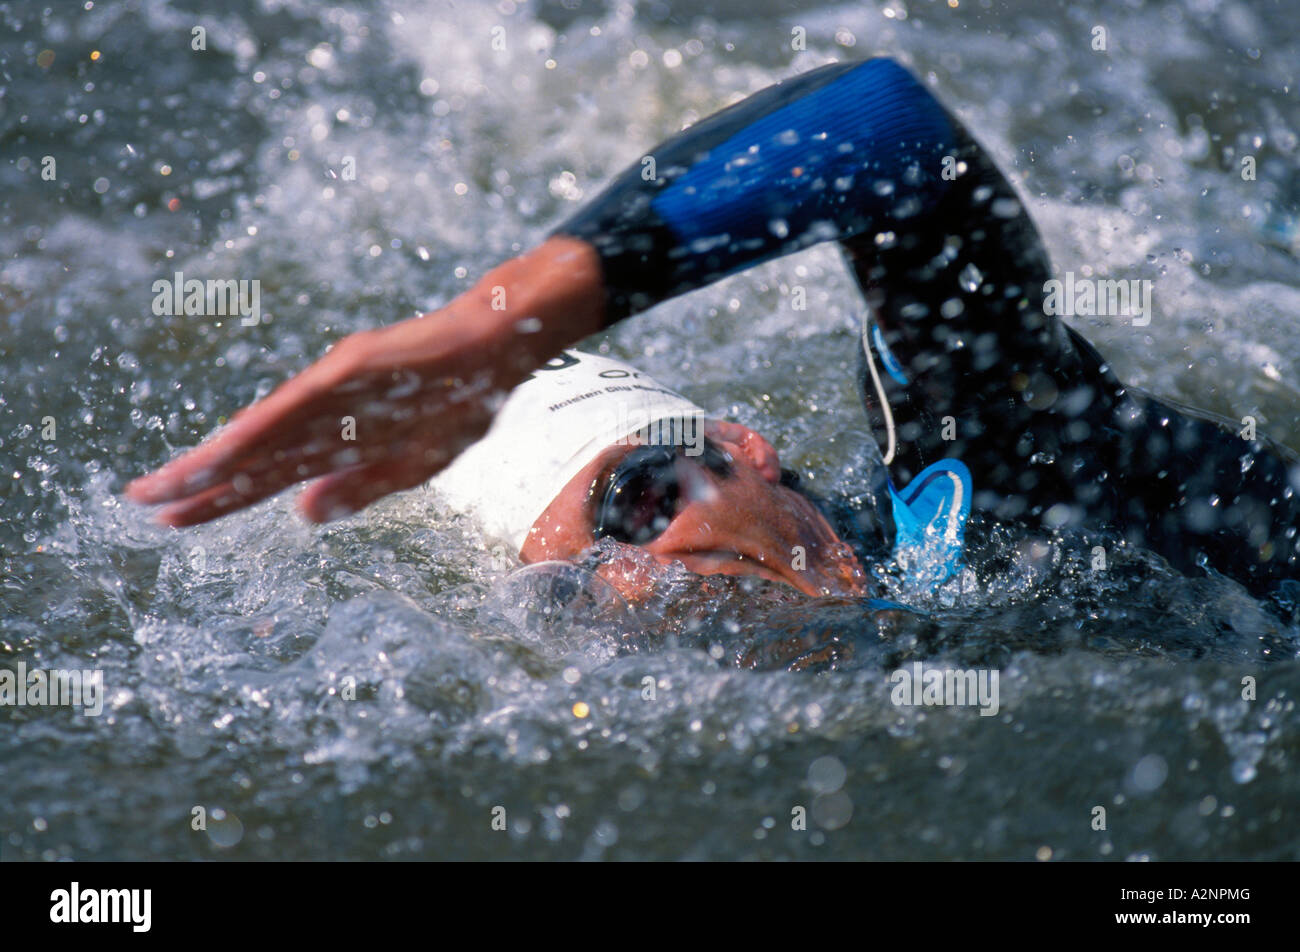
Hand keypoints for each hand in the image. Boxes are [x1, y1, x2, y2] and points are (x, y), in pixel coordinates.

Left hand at [125, 237, 605, 525]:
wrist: (497, 345)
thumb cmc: (462, 402)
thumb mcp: (415, 463)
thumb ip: (360, 488)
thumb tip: (304, 514)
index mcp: (341, 442)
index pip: (268, 476)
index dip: (221, 498)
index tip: (173, 519)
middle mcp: (327, 418)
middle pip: (253, 460)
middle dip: (199, 486)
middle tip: (141, 503)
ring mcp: (335, 392)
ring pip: (264, 437)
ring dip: (212, 464)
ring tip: (161, 485)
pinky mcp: (350, 370)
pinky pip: (296, 410)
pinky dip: (259, 433)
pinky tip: (222, 448)